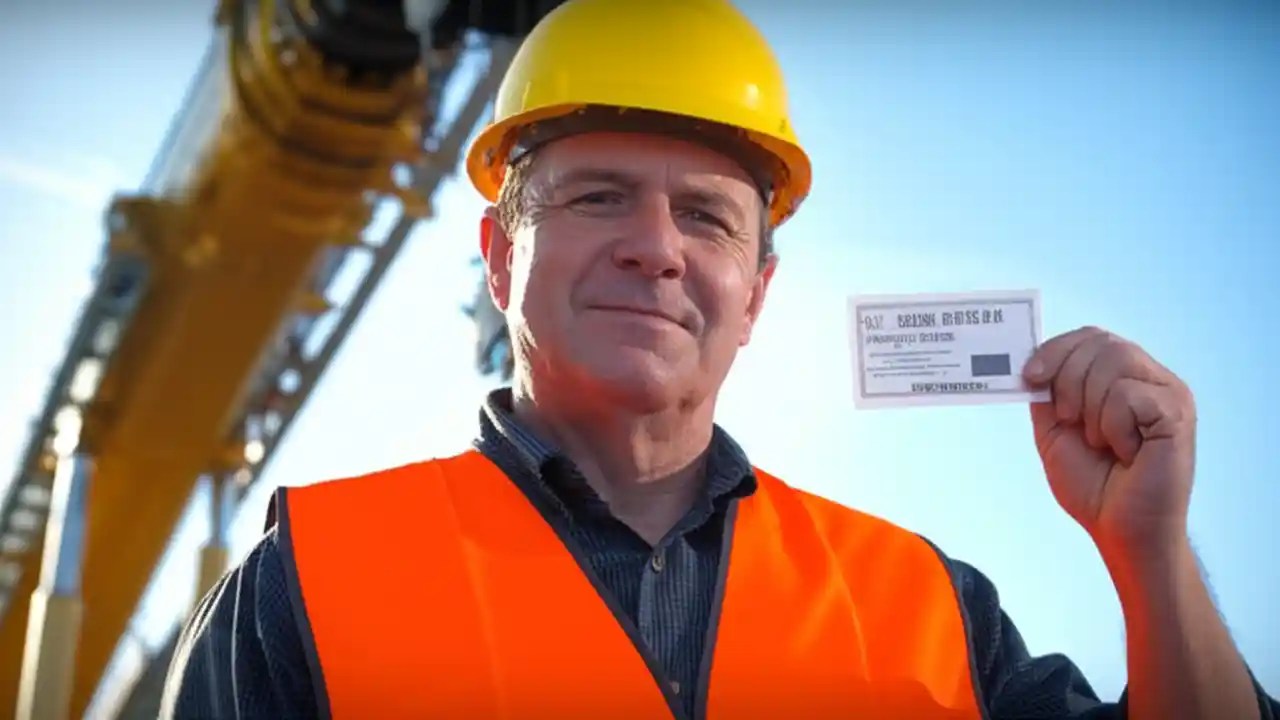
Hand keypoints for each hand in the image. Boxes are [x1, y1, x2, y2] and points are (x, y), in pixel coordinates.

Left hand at [1022, 327, 1196, 558]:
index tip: (1030, 376)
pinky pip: (1128, 395)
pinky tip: (1128, 453)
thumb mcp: (1055, 430)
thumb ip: (1046, 392)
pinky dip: (1113, 427)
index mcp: (1123, 378)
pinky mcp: (1177, 412)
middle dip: (1068, 380)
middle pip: (1099, 342)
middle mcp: (1150, 378)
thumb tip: (1030, 359)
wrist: (1119, 529)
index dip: (1056, 349)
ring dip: (1091, 408)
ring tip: (1103, 442)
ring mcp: (1168, 392)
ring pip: (1114, 361)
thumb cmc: (1093, 485)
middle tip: (1071, 421)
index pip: (1090, 336)